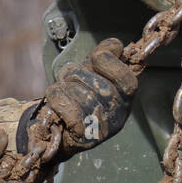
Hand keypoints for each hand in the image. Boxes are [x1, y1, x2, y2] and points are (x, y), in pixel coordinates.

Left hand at [42, 38, 137, 152]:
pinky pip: (70, 110)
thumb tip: (115, 45)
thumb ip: (104, 57)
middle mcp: (119, 115)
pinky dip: (57, 99)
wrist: (57, 129)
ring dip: (65, 87)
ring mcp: (103, 128)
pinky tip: (55, 102)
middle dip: (78, 73)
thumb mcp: (92, 73)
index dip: (110, 61)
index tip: (95, 57)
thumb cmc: (76, 97)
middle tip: (68, 76)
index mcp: (125, 98)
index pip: (127, 79)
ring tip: (61, 90)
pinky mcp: (84, 137)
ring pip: (84, 97)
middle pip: (102, 86)